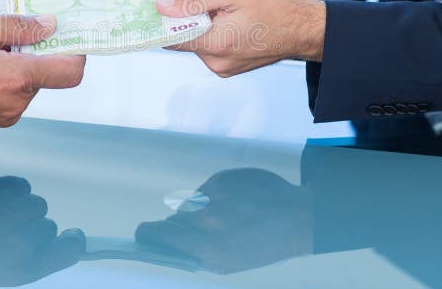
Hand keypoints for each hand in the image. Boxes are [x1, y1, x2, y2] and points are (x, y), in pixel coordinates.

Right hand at [0, 10, 85, 133]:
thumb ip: (16, 25)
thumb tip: (49, 25)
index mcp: (17, 77)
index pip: (72, 71)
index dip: (76, 51)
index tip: (67, 36)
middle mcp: (17, 102)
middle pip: (47, 74)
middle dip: (34, 54)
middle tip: (5, 38)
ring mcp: (6, 116)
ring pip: (28, 85)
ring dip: (16, 67)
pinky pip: (11, 97)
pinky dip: (4, 82)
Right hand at [135, 168, 311, 273]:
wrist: (297, 217)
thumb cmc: (263, 245)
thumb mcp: (230, 263)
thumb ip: (197, 255)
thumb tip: (168, 243)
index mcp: (208, 247)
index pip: (160, 234)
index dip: (147, 234)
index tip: (144, 234)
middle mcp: (209, 220)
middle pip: (174, 219)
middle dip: (182, 226)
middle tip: (202, 229)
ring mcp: (215, 196)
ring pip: (191, 203)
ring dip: (201, 210)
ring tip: (228, 215)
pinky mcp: (222, 177)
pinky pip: (206, 189)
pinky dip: (216, 195)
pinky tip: (237, 202)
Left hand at [160, 0, 325, 76]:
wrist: (308, 28)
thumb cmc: (275, 6)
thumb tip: (162, 5)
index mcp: (214, 46)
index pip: (168, 36)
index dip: (159, 15)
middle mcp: (215, 62)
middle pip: (184, 31)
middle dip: (184, 1)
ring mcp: (224, 66)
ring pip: (199, 33)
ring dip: (199, 8)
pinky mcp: (232, 63)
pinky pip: (212, 39)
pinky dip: (212, 20)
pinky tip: (222, 1)